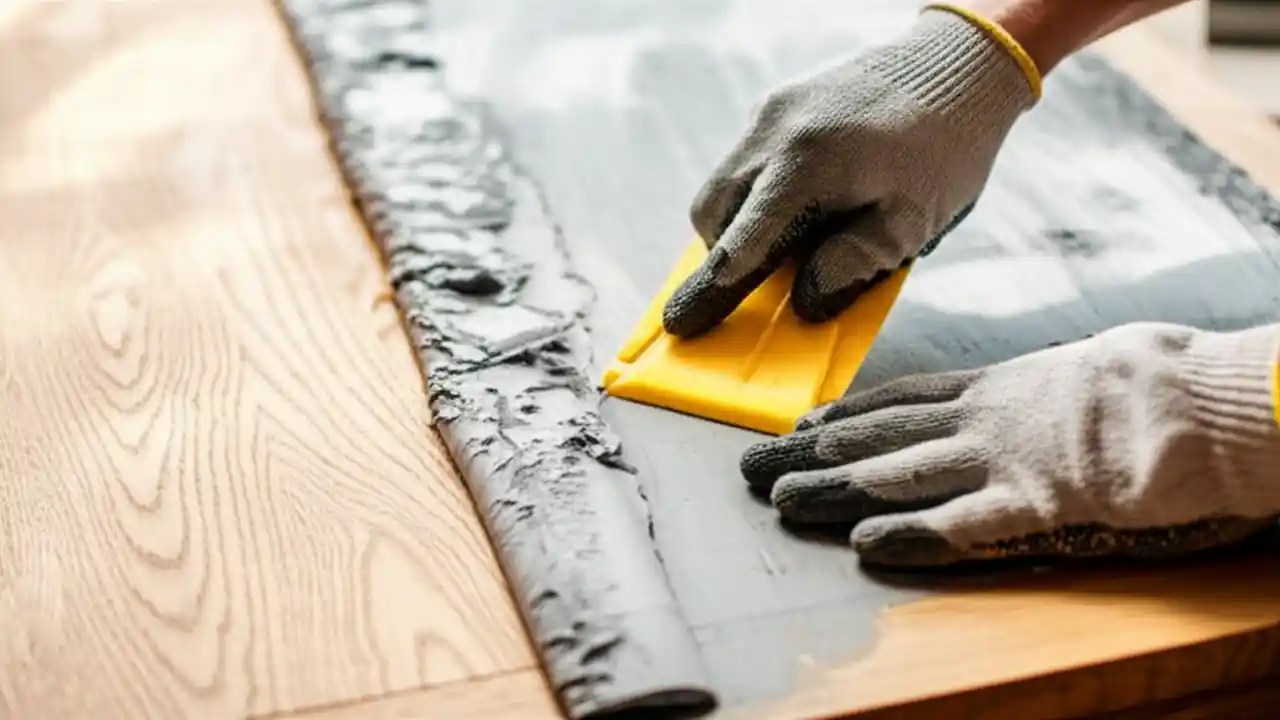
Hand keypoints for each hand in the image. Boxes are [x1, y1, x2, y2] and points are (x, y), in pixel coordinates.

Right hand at [662, 7, 1037, 337]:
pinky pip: (744, 160)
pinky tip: (801, 203)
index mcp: (808, 165)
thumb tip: (804, 301)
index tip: (684, 325)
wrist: (958, 65)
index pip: (742, 242)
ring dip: (737, 224)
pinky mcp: (776, 102)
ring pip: (723, 184)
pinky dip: (755, 193)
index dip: (713, 291)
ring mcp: (770, 112)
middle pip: (713, 211)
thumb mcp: (913, 221)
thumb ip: (854, 264)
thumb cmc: (945, 149)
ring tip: (786, 243)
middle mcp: (775, 132)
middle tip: (750, 286)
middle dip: (722, 256)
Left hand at [741, 323, 1279, 566]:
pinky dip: (911, 532)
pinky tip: (867, 541)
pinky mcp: (1036, 503)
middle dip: (813, 454)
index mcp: (994, 387)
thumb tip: (1007, 396)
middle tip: (756, 468)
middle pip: (879, 438)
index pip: (898, 402)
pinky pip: (962, 524)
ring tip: (784, 500)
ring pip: (899, 475)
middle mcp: (983, 421)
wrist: (1198, 395)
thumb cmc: (1150, 379)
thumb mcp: (1072, 368)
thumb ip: (1028, 388)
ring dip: (836, 490)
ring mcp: (1004, 460)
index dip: (841, 417)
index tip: (797, 427)